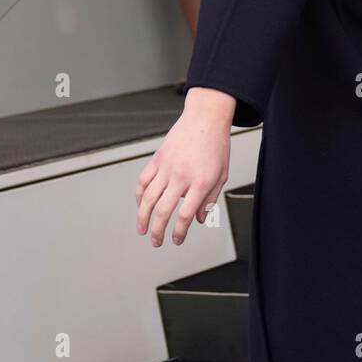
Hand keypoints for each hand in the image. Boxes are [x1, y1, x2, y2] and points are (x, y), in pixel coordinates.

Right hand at [136, 90, 231, 245]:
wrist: (205, 119)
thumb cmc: (216, 146)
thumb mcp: (221, 175)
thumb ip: (210, 199)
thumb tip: (198, 220)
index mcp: (200, 182)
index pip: (185, 215)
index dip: (179, 232)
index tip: (176, 240)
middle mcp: (181, 176)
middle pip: (162, 210)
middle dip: (157, 231)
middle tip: (156, 242)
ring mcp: (166, 167)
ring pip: (147, 198)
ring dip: (142, 217)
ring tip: (142, 229)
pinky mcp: (157, 159)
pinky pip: (143, 181)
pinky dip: (139, 196)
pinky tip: (141, 206)